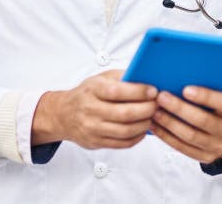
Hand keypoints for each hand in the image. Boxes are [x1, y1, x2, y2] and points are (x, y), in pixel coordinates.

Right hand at [31, 70, 157, 149]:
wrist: (63, 114)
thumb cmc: (86, 94)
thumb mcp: (99, 79)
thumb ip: (121, 77)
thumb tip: (145, 77)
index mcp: (92, 90)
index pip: (117, 91)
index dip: (138, 92)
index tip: (153, 91)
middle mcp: (91, 110)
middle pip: (125, 114)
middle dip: (147, 110)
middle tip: (158, 105)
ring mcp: (93, 128)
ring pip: (126, 131)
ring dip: (145, 125)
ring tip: (152, 117)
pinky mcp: (96, 142)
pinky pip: (123, 143)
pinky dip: (137, 137)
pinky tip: (143, 129)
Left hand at [150, 86, 221, 164]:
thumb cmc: (215, 111)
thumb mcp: (216, 100)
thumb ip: (202, 93)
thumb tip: (175, 80)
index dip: (204, 96)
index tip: (185, 89)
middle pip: (202, 120)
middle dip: (179, 108)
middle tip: (161, 97)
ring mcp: (217, 146)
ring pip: (190, 136)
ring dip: (169, 123)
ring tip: (154, 112)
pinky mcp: (205, 157)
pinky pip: (182, 147)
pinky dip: (166, 136)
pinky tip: (154, 126)